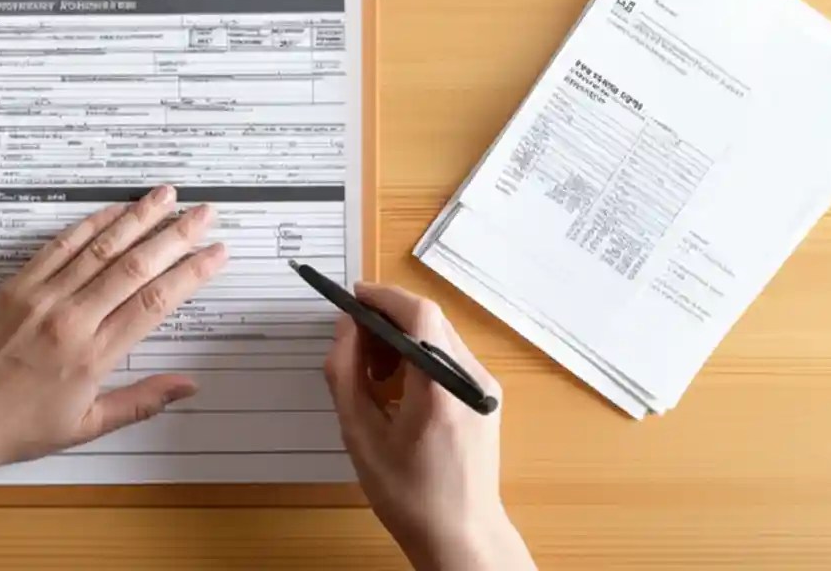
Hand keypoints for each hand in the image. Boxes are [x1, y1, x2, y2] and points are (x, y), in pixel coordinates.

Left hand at [0, 185, 226, 479]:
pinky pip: (60, 246)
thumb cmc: (18, 427)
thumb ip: (141, 401)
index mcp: (92, 356)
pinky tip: (114, 210)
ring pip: (101, 248)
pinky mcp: (18, 286)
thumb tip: (187, 385)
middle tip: (203, 213)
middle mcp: (71, 319)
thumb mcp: (87, 426)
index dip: (190, 273)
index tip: (215, 253)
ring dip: (137, 218)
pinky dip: (90, 224)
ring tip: (166, 195)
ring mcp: (42, 297)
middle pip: (134, 266)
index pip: (154, 302)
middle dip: (174, 235)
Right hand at [324, 284, 534, 570]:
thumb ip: (345, 375)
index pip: (419, 316)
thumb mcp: (359, 436)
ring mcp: (484, 386)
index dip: (383, 297)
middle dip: (387, 319)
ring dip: (402, 339)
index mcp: (440, 390)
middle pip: (429, 320)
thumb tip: (344, 329)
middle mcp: (471, 380)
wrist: (460, 533)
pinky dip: (419, 356)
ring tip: (373, 373)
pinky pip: (448, 356)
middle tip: (353, 343)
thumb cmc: (408, 495)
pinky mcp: (485, 395)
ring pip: (439, 335)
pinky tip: (397, 386)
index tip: (351, 298)